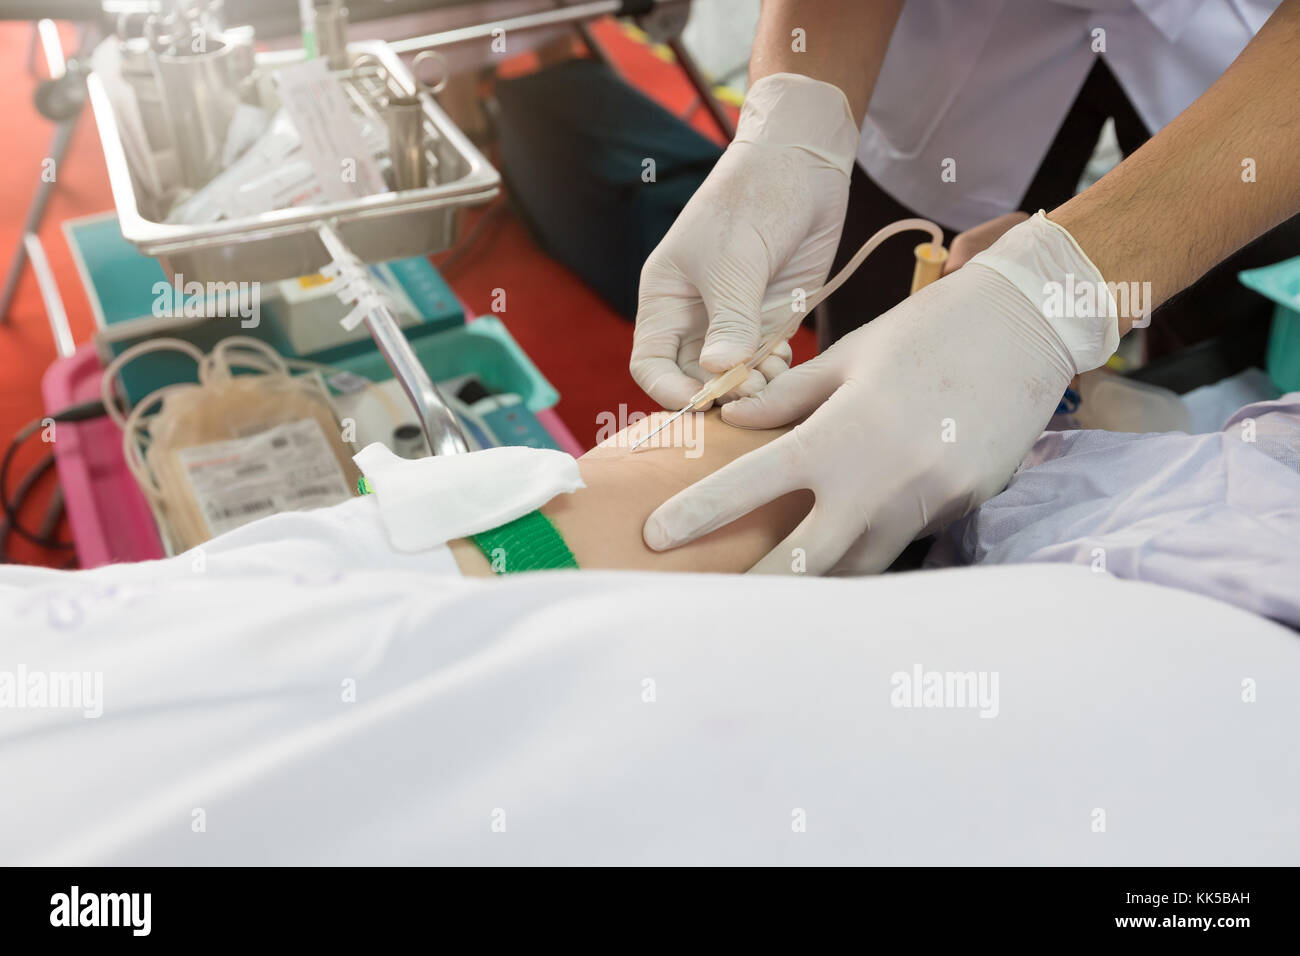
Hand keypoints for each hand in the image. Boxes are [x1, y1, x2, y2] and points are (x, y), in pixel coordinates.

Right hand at [630, 73, 859, 409]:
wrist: (804, 163)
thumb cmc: (755, 197)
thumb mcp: (737, 258)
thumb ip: (731, 318)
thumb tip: (718, 372)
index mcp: (667, 298)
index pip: (651, 363)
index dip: (669, 390)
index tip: (702, 402)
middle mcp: (696, 316)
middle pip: (692, 378)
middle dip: (719, 393)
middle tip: (752, 390)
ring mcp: (735, 320)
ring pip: (732, 377)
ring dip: (751, 388)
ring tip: (772, 376)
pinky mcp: (771, 320)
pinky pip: (765, 364)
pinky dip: (774, 374)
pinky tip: (787, 362)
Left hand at [642, 213, 1120, 574]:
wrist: (1031, 326)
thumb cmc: (930, 329)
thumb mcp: (850, 355)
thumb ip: (788, 398)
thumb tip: (735, 421)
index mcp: (840, 435)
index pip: (750, 488)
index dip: (696, 516)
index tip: (656, 538)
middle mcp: (880, 482)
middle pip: (805, 565)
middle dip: (758, 590)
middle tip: (716, 601)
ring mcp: (926, 504)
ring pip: (859, 565)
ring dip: (820, 576)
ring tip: (779, 583)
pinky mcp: (963, 509)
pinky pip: (904, 539)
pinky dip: (872, 542)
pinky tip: (853, 537)